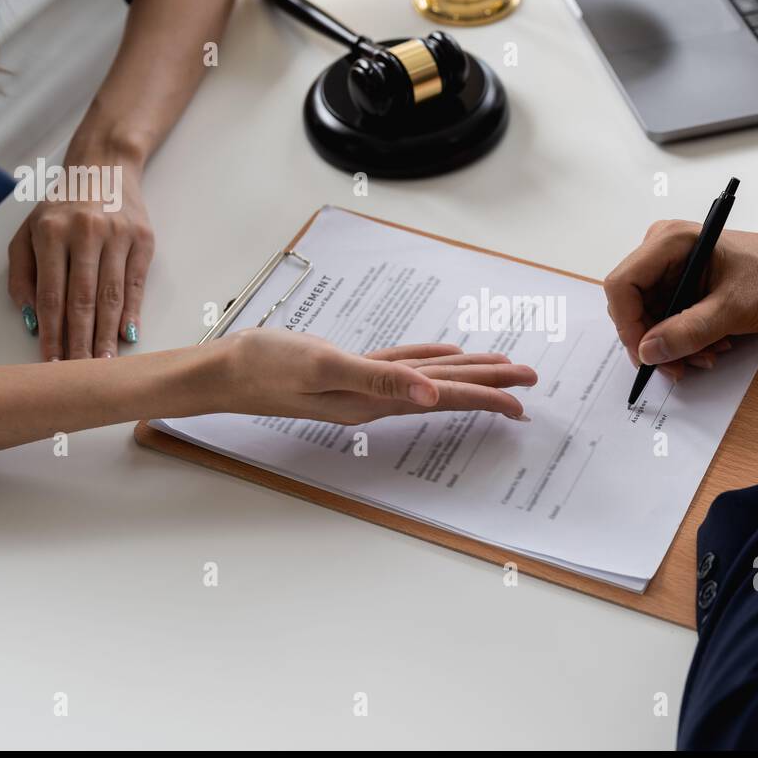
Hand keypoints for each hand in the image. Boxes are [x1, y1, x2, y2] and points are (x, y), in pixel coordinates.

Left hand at [8, 157, 152, 360]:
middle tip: (80, 373)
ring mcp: (118, 235)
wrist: (104, 166)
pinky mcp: (143, 239)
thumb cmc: (63, 205)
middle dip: (80, 341)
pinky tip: (127, 336)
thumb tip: (34, 319)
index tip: (51, 362)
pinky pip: (136, 284)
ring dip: (107, 334)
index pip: (52, 294)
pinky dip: (132, 312)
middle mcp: (86, 232)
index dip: (52, 333)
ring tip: (105, 364)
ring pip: (111, 296)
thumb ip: (23, 274)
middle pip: (83, 300)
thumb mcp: (28, 230)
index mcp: (51, 231)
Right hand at [216, 330, 537, 423]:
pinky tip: (447, 356)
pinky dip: (428, 359)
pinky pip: (401, 365)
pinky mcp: (350, 369)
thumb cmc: (268, 367)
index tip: (521, 402)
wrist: (226, 370)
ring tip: (503, 369)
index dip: (485, 396)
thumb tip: (431, 395)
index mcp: (375, 401)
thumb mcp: (327, 369)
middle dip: (491, 384)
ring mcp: (364, 385)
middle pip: (446, 389)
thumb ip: (381, 380)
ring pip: (429, 376)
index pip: (444, 398)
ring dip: (467, 371)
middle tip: (530, 379)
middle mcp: (377, 398)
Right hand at [604, 221, 757, 379]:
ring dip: (673, 344)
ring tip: (707, 354)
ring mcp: (668, 268)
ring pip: (647, 318)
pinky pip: (665, 319)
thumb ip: (688, 331)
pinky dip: (683, 339)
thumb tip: (648, 351)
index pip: (622, 285)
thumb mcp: (732, 308)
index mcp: (669, 241)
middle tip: (680, 366)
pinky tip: (710, 344)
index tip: (647, 356)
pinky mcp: (678, 284)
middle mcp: (661, 252)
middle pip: (631, 305)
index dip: (628, 325)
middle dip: (655, 340)